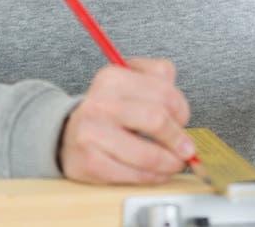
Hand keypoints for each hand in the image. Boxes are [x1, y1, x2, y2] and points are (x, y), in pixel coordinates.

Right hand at [58, 56, 195, 183]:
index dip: (182, 110)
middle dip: (178, 138)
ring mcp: (93, 133)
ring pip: (147, 153)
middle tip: (186, 148)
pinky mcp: (90, 163)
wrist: (68, 132)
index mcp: (113, 77)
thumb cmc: (108, 109)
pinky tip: (156, 173)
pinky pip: (132, 175)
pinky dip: (151, 177)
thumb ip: (160, 81)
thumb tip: (182, 112)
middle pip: (156, 120)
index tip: (183, 121)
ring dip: (169, 163)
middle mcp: (101, 103)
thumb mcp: (130, 81)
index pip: (163, 91)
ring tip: (174, 163)